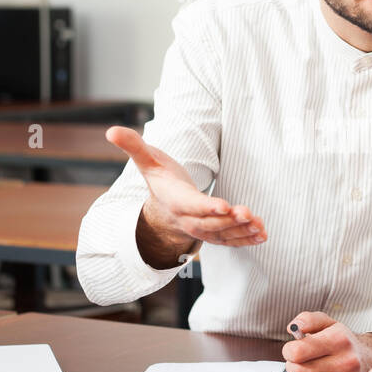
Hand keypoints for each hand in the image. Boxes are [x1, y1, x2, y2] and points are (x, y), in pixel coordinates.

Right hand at [105, 126, 266, 266]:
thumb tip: (110, 131)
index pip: (190, 205)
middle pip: (209, 224)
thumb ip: (133, 146)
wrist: (164, 209)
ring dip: (241, 232)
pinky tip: (262, 234)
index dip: (206, 207)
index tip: (224, 206)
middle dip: (228, 221)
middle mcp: (188, 219)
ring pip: (221, 235)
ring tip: (259, 226)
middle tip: (247, 214)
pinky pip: (230, 240)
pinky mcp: (214, 234)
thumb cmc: (160, 179)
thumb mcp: (147, 160)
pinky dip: (245, 239)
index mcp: (174, 200)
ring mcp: (201, 229)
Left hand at [282, 312, 371, 371]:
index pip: (298, 352)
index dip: (289, 350)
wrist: (368, 361)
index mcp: (340, 340)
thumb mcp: (328, 323)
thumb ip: (308, 319)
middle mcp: (348, 362)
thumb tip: (293, 328)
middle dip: (293, 366)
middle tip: (300, 362)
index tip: (293, 349)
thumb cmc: (343, 343)